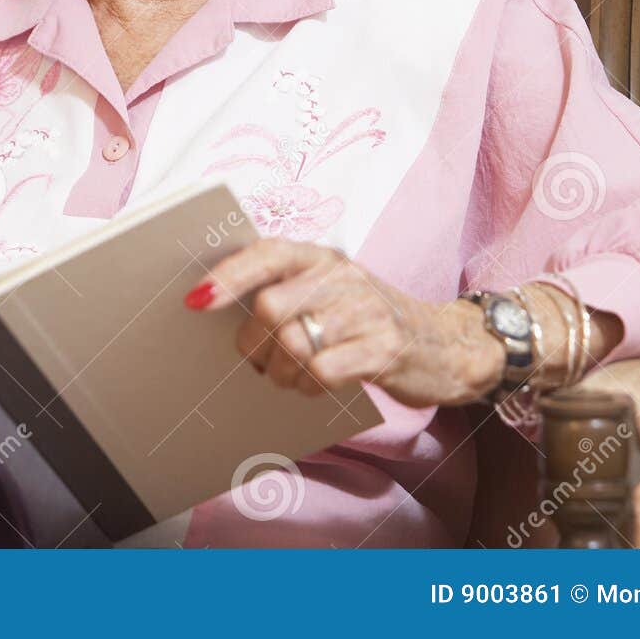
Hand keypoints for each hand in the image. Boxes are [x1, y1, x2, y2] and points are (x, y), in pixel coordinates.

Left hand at [185, 239, 504, 407]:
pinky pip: (324, 372)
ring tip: (288, 377)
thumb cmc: (365, 320)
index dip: (228, 276)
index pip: (267, 253)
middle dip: (253, 345)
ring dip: (280, 372)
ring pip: (293, 344)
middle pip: (270, 308)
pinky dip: (309, 386)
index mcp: (320, 257)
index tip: (195, 300)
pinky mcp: (384, 348)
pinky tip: (316, 385)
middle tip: (258, 362)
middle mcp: (342, 275)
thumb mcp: (327, 292)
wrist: (445, 343)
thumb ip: (282, 291)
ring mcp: (366, 310)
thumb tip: (212, 305)